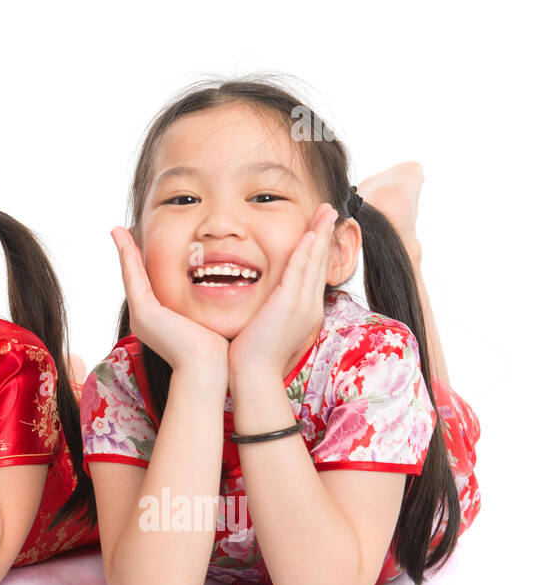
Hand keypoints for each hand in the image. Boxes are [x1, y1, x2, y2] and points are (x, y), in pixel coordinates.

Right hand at [112, 227, 228, 375]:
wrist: (208, 366)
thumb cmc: (216, 347)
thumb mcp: (207, 318)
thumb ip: (205, 304)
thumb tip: (222, 287)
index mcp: (158, 319)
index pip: (148, 284)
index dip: (143, 262)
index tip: (141, 241)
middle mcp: (144, 317)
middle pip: (136, 278)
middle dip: (130, 253)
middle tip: (123, 231)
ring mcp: (140, 315)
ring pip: (131, 275)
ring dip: (124, 250)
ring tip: (118, 230)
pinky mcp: (142, 311)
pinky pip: (133, 277)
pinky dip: (128, 256)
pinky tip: (125, 237)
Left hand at [228, 204, 336, 379]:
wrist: (252, 374)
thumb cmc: (252, 354)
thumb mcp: (267, 326)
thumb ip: (271, 310)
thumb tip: (264, 300)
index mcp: (305, 311)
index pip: (314, 273)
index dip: (319, 248)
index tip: (320, 228)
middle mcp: (310, 306)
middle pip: (320, 263)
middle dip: (326, 234)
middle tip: (332, 210)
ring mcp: (302, 306)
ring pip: (314, 263)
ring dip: (320, 235)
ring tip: (327, 211)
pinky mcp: (289, 305)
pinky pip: (300, 272)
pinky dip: (306, 251)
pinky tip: (310, 234)